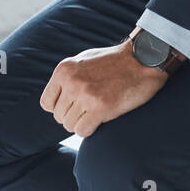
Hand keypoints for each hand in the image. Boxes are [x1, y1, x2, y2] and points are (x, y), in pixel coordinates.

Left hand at [39, 40, 168, 137]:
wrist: (143, 59)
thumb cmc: (115, 61)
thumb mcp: (83, 60)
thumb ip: (68, 77)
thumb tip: (55, 98)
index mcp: (64, 70)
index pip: (46, 103)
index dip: (59, 108)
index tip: (73, 106)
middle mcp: (71, 82)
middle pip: (59, 117)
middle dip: (73, 116)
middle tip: (89, 109)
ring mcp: (85, 95)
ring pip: (69, 126)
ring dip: (82, 123)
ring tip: (96, 112)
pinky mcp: (100, 108)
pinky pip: (82, 131)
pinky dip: (90, 129)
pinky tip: (100, 119)